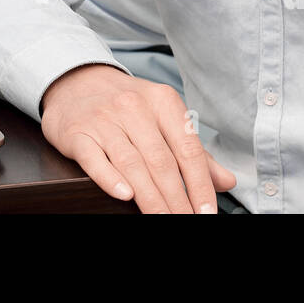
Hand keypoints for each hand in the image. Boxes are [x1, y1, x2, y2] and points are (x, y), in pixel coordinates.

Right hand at [40, 63, 235, 213]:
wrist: (76, 82)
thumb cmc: (127, 106)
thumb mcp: (163, 117)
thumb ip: (194, 151)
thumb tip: (227, 181)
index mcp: (162, 102)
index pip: (187, 149)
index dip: (200, 184)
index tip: (206, 212)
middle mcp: (134, 108)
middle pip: (161, 161)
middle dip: (176, 199)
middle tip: (184, 221)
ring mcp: (104, 120)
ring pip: (132, 164)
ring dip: (150, 198)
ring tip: (162, 220)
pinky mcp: (78, 133)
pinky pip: (95, 160)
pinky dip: (110, 179)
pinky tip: (125, 196)